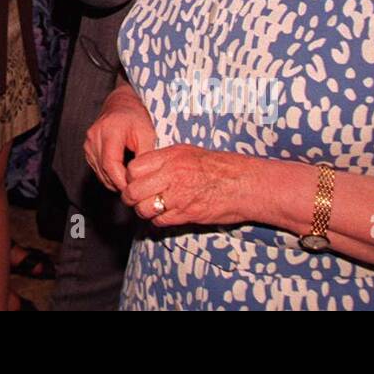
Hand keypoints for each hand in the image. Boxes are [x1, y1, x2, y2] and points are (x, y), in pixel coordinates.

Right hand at [84, 83, 155, 192]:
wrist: (121, 104)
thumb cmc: (135, 117)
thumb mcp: (147, 133)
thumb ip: (145, 155)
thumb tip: (145, 178)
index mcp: (108, 131)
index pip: (110, 164)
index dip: (122, 180)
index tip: (135, 189)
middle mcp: (94, 137)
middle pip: (104, 171)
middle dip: (120, 184)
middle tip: (135, 189)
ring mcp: (88, 144)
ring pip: (100, 172)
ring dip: (114, 181)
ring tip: (130, 182)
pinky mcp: (88, 149)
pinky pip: (97, 168)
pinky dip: (109, 175)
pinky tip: (121, 174)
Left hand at [121, 144, 251, 226]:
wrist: (243, 184)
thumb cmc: (217, 166)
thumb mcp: (187, 152)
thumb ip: (163, 160)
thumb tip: (142, 169)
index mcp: (170, 157)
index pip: (133, 169)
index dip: (130, 177)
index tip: (134, 181)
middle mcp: (171, 175)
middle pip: (134, 191)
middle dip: (131, 197)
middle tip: (135, 199)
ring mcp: (178, 196)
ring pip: (144, 209)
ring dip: (143, 211)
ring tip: (149, 208)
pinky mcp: (186, 215)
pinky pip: (160, 221)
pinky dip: (158, 220)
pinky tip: (165, 214)